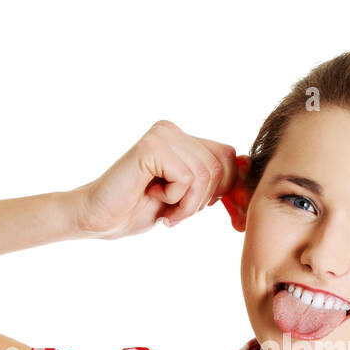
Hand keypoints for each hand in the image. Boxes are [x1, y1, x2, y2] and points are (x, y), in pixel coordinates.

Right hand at [69, 120, 241, 239]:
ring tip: (166, 208)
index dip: (228, 189)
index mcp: (184, 139)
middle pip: (222, 166)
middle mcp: (173, 130)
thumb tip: (248, 167)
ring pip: (206, 174)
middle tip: (176, 211)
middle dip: (205, 200)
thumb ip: (216, 181)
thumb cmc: (141, 209)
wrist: (101, 219)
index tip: (213, 212)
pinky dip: (175, 199)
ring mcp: (162, 135)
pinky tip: (152, 196)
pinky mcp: (151, 146)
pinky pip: (187, 178)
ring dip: (188, 204)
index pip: (230, 158)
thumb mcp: (190, 197)